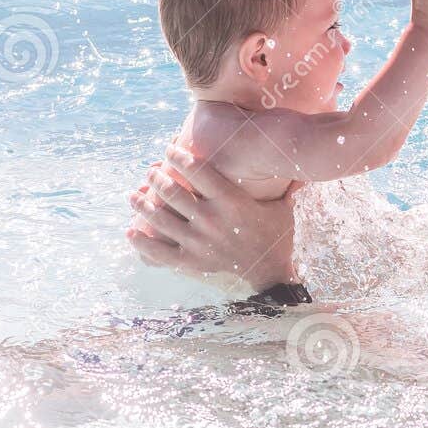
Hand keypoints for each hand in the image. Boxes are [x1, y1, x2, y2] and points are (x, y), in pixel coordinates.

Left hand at [126, 145, 300, 292]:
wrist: (272, 278)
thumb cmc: (277, 240)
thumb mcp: (282, 208)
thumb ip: (284, 183)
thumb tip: (297, 159)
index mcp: (232, 201)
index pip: (198, 170)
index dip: (179, 156)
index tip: (169, 149)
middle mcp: (212, 219)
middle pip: (172, 191)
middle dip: (156, 177)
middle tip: (150, 172)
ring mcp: (199, 243)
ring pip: (159, 218)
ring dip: (142, 204)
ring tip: (133, 196)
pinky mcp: (192, 263)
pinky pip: (158, 252)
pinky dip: (141, 242)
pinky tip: (131, 232)